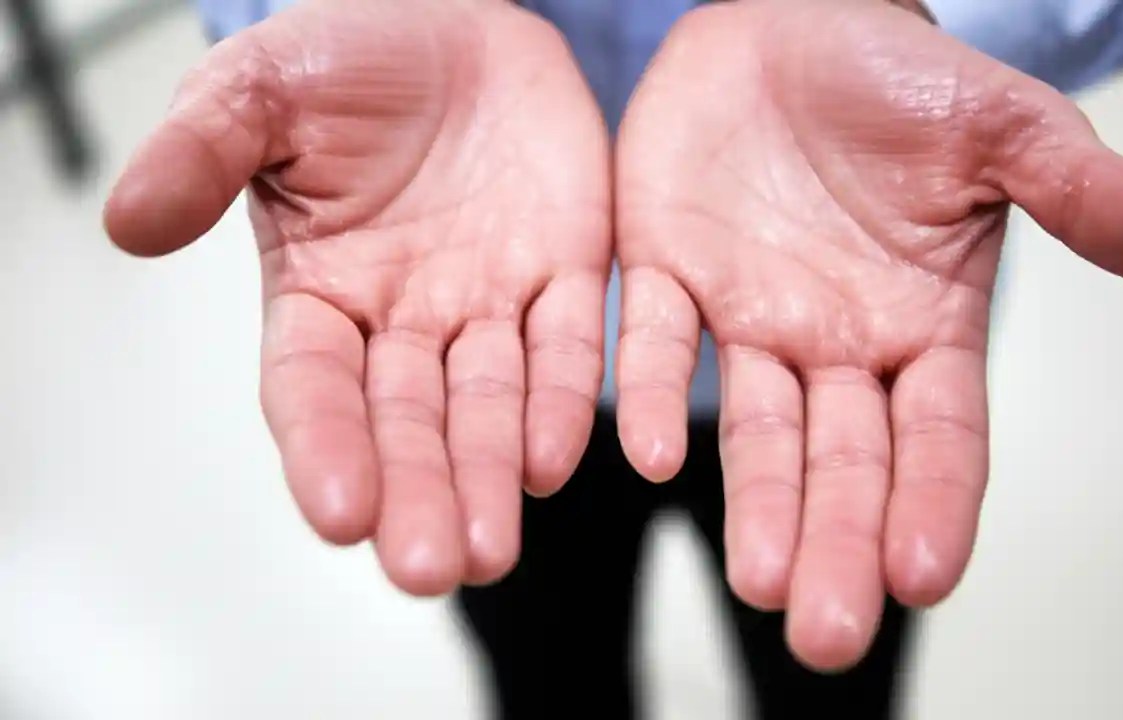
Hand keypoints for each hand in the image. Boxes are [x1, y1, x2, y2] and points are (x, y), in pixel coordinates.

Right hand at [105, 0, 609, 593]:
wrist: (459, 20)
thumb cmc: (352, 57)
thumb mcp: (261, 90)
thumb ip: (203, 151)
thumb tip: (130, 223)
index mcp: (321, 291)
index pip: (314, 388)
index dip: (324, 448)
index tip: (338, 512)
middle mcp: (405, 320)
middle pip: (407, 426)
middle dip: (418, 496)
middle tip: (429, 567)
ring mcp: (488, 306)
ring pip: (489, 410)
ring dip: (491, 479)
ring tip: (491, 549)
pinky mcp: (565, 277)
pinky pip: (569, 349)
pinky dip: (565, 403)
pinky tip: (556, 458)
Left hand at [615, 0, 1122, 669]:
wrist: (790, 23)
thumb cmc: (898, 80)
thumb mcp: (1002, 127)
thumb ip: (1075, 188)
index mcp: (923, 327)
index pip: (939, 437)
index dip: (934, 502)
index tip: (923, 574)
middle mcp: (836, 345)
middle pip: (843, 464)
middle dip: (837, 544)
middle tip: (827, 631)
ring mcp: (749, 318)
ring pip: (753, 429)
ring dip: (754, 504)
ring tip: (757, 579)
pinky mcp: (667, 274)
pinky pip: (653, 342)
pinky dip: (649, 392)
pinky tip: (645, 448)